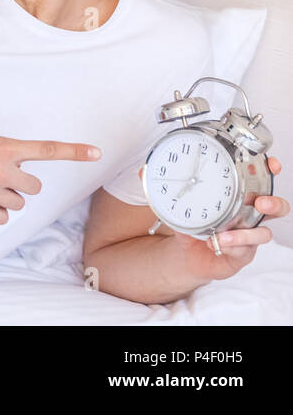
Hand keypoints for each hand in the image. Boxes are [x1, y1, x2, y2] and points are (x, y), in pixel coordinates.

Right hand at [0, 118, 101, 224]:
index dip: (75, 151)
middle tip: (1, 173)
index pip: (47, 150)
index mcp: (4, 148)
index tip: (96, 153)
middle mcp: (1, 171)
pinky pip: (2, 217)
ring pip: (18, 203)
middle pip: (33, 186)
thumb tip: (6, 153)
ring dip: (7, 195)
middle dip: (22, 181)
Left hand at [167, 156, 286, 281]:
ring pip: (264, 232)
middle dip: (274, 202)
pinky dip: (233, 245)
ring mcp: (248, 235)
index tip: (271, 164)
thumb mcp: (178, 203)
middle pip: (276, 207)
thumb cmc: (191, 223)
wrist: (187, 253)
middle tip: (261, 201)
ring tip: (229, 233)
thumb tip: (142, 171)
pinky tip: (219, 242)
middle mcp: (249, 215)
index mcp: (239, 196)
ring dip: (250, 232)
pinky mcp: (242, 253)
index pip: (261, 181)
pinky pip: (245, 250)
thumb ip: (164, 187)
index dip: (270, 172)